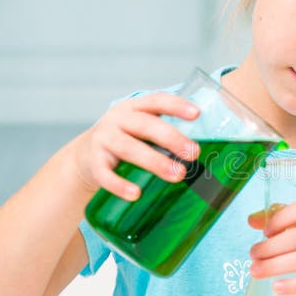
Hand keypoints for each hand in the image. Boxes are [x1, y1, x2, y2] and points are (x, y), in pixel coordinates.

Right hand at [72, 92, 199, 199]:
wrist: (84, 157)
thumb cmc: (126, 142)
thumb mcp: (141, 131)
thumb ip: (166, 135)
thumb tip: (211, 153)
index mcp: (134, 108)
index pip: (156, 101)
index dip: (176, 106)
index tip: (197, 114)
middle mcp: (117, 120)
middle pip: (146, 125)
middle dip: (172, 138)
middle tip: (194, 153)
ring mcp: (103, 140)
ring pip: (129, 148)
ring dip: (155, 162)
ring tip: (178, 175)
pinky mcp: (93, 163)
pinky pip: (106, 174)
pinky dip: (120, 185)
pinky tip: (136, 194)